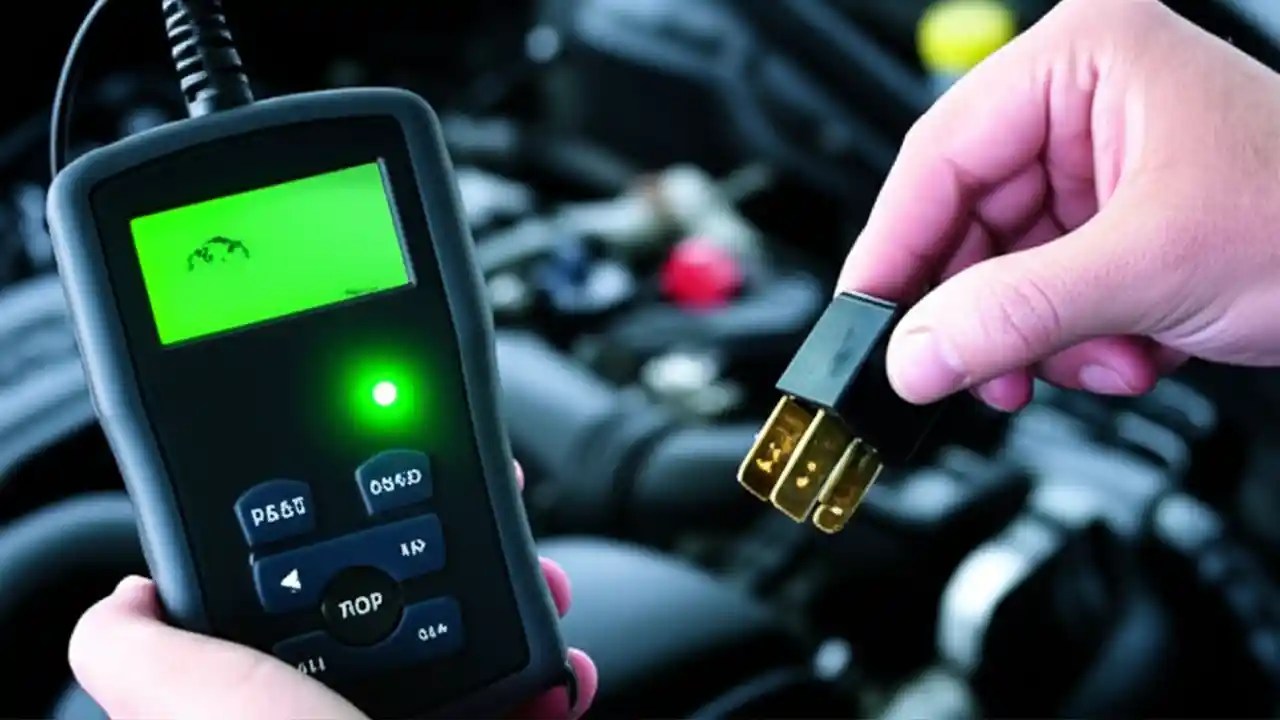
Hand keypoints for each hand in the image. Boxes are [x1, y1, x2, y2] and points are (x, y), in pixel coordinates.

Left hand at [68, 463, 596, 719]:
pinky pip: (529, 694)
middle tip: (495, 524)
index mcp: (272, 688)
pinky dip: (556, 674)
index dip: (355, 518)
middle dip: (464, 549)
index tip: (398, 476)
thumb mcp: (186, 704)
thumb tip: (130, 595)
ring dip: (525, 599)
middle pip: (412, 594)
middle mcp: (344, 705)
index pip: (313, 579)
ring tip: (544, 585)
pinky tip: (560, 665)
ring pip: (481, 638)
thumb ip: (137, 649)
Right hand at [840, 0, 1279, 410]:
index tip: (864, 318)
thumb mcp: (1150, 267)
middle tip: (957, 368)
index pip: (941, 154)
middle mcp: (1080, 104)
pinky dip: (1067, 338)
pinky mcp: (1110, 221)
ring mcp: (1095, 165)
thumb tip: (913, 351)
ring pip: (999, 265)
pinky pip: (1041, 288)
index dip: (893, 246)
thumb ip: (1013, 313)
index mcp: (1083, 59)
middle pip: (965, 218)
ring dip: (1032, 333)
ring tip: (1091, 358)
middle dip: (978, 307)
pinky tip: (1122, 351)